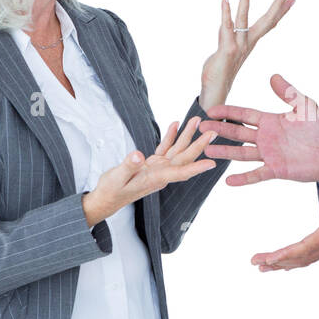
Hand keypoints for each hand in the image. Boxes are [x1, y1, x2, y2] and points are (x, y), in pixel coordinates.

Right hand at [82, 116, 216, 224]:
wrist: (106, 199)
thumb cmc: (111, 191)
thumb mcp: (116, 178)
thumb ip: (128, 166)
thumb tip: (139, 155)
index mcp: (156, 178)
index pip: (181, 173)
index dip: (197, 168)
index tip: (212, 163)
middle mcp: (161, 173)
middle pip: (184, 158)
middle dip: (199, 144)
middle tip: (213, 131)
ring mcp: (158, 168)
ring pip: (177, 150)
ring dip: (187, 136)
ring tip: (196, 120)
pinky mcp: (152, 164)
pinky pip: (165, 148)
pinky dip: (171, 137)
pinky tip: (175, 125)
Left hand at [199, 0, 294, 110]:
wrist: (215, 93)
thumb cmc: (220, 72)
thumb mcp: (227, 50)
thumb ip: (228, 36)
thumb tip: (228, 25)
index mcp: (250, 43)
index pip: (269, 24)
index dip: (281, 11)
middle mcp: (247, 43)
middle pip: (266, 20)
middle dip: (277, 3)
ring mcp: (238, 46)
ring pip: (243, 18)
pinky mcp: (226, 50)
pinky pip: (226, 27)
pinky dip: (226, 12)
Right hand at [199, 74, 318, 186]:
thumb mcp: (306, 107)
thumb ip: (290, 93)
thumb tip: (273, 76)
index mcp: (270, 121)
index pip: (244, 115)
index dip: (228, 112)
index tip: (210, 110)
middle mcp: (265, 138)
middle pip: (237, 133)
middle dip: (219, 130)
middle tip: (200, 128)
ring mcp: (269, 155)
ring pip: (242, 153)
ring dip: (225, 152)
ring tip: (207, 150)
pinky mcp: (276, 170)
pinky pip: (256, 174)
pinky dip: (243, 178)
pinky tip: (228, 181)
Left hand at [250, 186, 318, 271]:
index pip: (303, 248)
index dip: (283, 255)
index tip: (266, 259)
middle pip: (299, 258)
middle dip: (276, 262)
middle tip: (255, 263)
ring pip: (304, 259)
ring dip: (284, 263)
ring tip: (264, 266)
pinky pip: (311, 255)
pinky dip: (296, 259)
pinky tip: (288, 262)